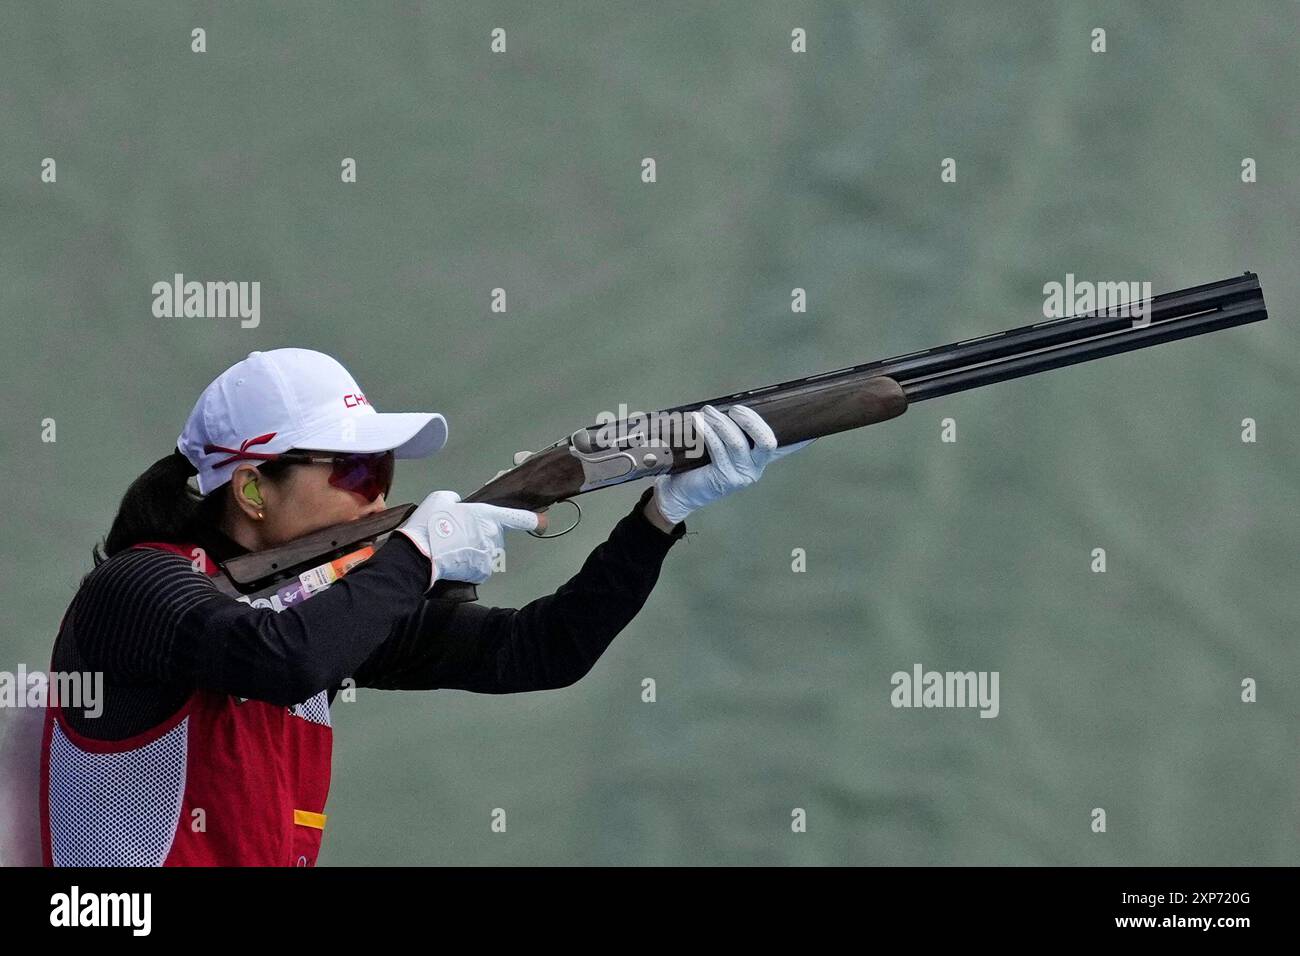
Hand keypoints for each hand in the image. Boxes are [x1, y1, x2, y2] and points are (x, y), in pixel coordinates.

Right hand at [396, 490, 540, 586]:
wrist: (418, 555)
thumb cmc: (430, 524)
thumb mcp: (441, 498)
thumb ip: (456, 500)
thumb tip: (459, 506)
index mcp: (487, 515)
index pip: (518, 517)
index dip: (533, 519)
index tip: (542, 522)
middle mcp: (494, 535)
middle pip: (493, 534)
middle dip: (480, 534)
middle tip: (456, 533)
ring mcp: (489, 555)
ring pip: (487, 551)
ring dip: (475, 550)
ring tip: (452, 548)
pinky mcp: (482, 572)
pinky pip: (481, 566)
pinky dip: (471, 565)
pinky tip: (454, 560)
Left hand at [651, 404, 814, 524]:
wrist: (678, 492)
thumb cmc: (699, 463)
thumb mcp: (719, 443)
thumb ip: (732, 428)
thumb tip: (733, 404)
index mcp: (760, 458)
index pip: (787, 446)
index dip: (803, 438)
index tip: (815, 429)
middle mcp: (756, 468)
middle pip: (767, 440)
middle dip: (750, 419)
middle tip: (734, 408)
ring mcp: (742, 476)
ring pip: (738, 442)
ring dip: (721, 422)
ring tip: (707, 412)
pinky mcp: (725, 479)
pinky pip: (719, 450)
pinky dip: (708, 432)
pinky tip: (699, 422)